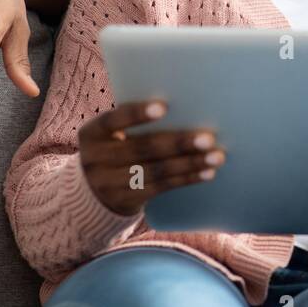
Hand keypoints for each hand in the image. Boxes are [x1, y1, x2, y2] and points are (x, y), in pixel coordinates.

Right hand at [77, 100, 224, 215]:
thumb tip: (187, 106)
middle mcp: (96, 159)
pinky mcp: (127, 200)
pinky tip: (208, 172)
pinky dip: (187, 178)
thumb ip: (134, 122)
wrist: (90, 194)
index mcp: (92, 133)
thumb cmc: (113, 148)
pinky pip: (162, 187)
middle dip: (178, 143)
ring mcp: (110, 184)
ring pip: (156, 171)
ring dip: (190, 163)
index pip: (113, 120)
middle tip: (208, 137)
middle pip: (142, 149)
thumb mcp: (110, 135)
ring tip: (216, 156)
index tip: (164, 107)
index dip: (137, 114)